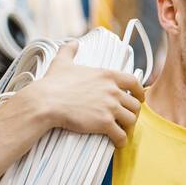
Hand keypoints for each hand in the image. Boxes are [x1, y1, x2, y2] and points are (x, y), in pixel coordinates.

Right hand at [21, 40, 145, 146]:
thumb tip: (73, 42)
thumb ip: (70, 51)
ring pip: (131, 120)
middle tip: (126, 117)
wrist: (46, 102)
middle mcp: (112, 90)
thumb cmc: (53, 83)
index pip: (134, 81)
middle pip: (135, 104)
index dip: (139, 91)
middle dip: (132, 112)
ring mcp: (110, 107)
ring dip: (127, 126)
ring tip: (121, 130)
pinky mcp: (105, 123)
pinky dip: (121, 140)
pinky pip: (122, 135)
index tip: (139, 97)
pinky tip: (117, 142)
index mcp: (107, 75)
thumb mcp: (62, 62)